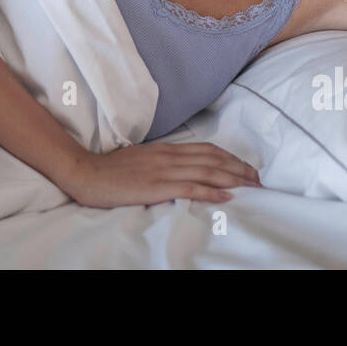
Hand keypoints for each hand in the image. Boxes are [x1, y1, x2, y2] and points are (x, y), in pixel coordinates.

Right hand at [64, 141, 260, 208]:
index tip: (247, 168)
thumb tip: (183, 168)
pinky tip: (226, 197)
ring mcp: (163, 170)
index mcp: (167, 149)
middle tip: (259, 180)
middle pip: (213, 159)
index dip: (231, 158)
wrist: (87, 173)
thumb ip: (163, 162)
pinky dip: (212, 191)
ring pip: (207, 171)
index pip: (207, 149)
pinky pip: (190, 186)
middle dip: (240, 169)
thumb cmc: (112, 170)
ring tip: (251, 187)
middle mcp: (169, 156)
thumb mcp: (143, 159)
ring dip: (233, 179)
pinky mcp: (156, 186)